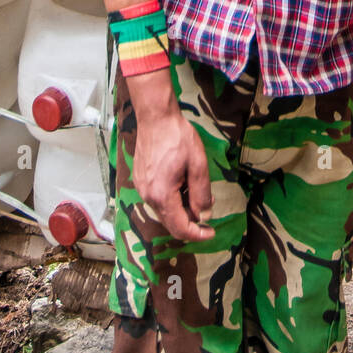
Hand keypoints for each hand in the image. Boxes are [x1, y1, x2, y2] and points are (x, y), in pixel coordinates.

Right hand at [133, 105, 214, 242]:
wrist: (156, 117)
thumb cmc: (177, 137)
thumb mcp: (198, 165)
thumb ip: (201, 194)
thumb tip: (204, 215)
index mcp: (162, 195)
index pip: (180, 228)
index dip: (197, 234)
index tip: (211, 232)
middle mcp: (148, 196)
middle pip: (171, 222)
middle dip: (191, 221)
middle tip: (208, 210)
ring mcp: (142, 188)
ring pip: (164, 211)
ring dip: (182, 208)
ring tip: (196, 189)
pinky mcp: (141, 180)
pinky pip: (158, 199)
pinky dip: (172, 199)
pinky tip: (182, 183)